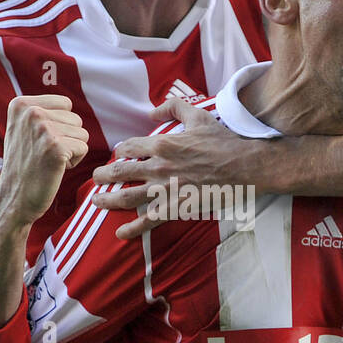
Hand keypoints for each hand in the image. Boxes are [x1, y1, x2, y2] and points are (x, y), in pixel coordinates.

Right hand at [0, 96, 89, 225]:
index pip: (65, 104)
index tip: (40, 141)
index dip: (61, 125)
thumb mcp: (23, 129)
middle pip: (76, 119)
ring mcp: (43, 129)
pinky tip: (55, 169)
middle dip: (67, 138)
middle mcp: (31, 112)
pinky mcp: (56, 147)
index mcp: (21, 104)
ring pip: (82, 134)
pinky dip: (74, 161)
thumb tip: (68, 103)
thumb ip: (41, 111)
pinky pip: (83, 148)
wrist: (15, 198)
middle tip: (44, 154)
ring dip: (71, 150)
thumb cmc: (25, 165)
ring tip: (49, 161)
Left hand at [91, 97, 259, 238]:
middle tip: (96, 179)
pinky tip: (120, 234)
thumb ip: (173, 107)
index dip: (120, 152)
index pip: (129, 148)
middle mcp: (159, 167)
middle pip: (121, 172)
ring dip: (108, 200)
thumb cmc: (224, 141)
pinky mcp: (176, 207)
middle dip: (104, 176)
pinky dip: (133, 229)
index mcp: (162, 144)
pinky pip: (149, 220)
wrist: (246, 166)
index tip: (118, 157)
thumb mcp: (199, 116)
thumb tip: (151, 112)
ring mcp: (166, 189)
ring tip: (96, 203)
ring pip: (127, 196)